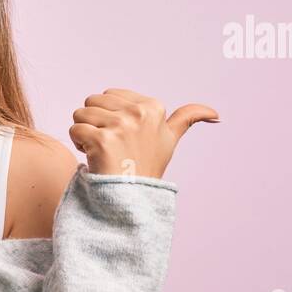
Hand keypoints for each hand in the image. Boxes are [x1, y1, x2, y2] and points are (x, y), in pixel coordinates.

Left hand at [69, 88, 217, 178]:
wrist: (131, 197)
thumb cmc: (146, 167)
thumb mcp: (170, 140)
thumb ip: (188, 119)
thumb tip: (216, 114)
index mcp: (154, 107)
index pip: (109, 94)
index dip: (108, 115)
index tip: (122, 136)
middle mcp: (139, 113)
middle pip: (92, 101)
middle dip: (94, 122)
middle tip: (109, 145)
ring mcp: (122, 126)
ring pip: (80, 114)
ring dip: (84, 133)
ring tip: (101, 151)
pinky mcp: (103, 140)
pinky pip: (75, 130)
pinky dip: (78, 144)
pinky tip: (93, 157)